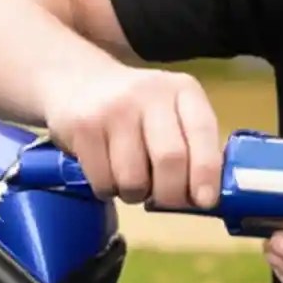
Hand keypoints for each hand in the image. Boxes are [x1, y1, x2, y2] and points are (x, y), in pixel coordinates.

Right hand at [42, 64, 222, 208]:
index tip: (205, 201)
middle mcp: (150, 93)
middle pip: (170, 159)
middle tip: (165, 202)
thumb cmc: (134, 108)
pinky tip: (108, 173)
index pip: (203, 131)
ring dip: (136, 195)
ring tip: (132, 181)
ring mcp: (115, 108)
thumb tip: (205, 196)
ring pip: (134, 178)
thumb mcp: (171, 113)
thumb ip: (192, 146)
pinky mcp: (84, 126)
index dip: (206, 172)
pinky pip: (103, 181)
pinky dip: (108, 190)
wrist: (76, 81)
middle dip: (171, 194)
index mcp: (183, 90)